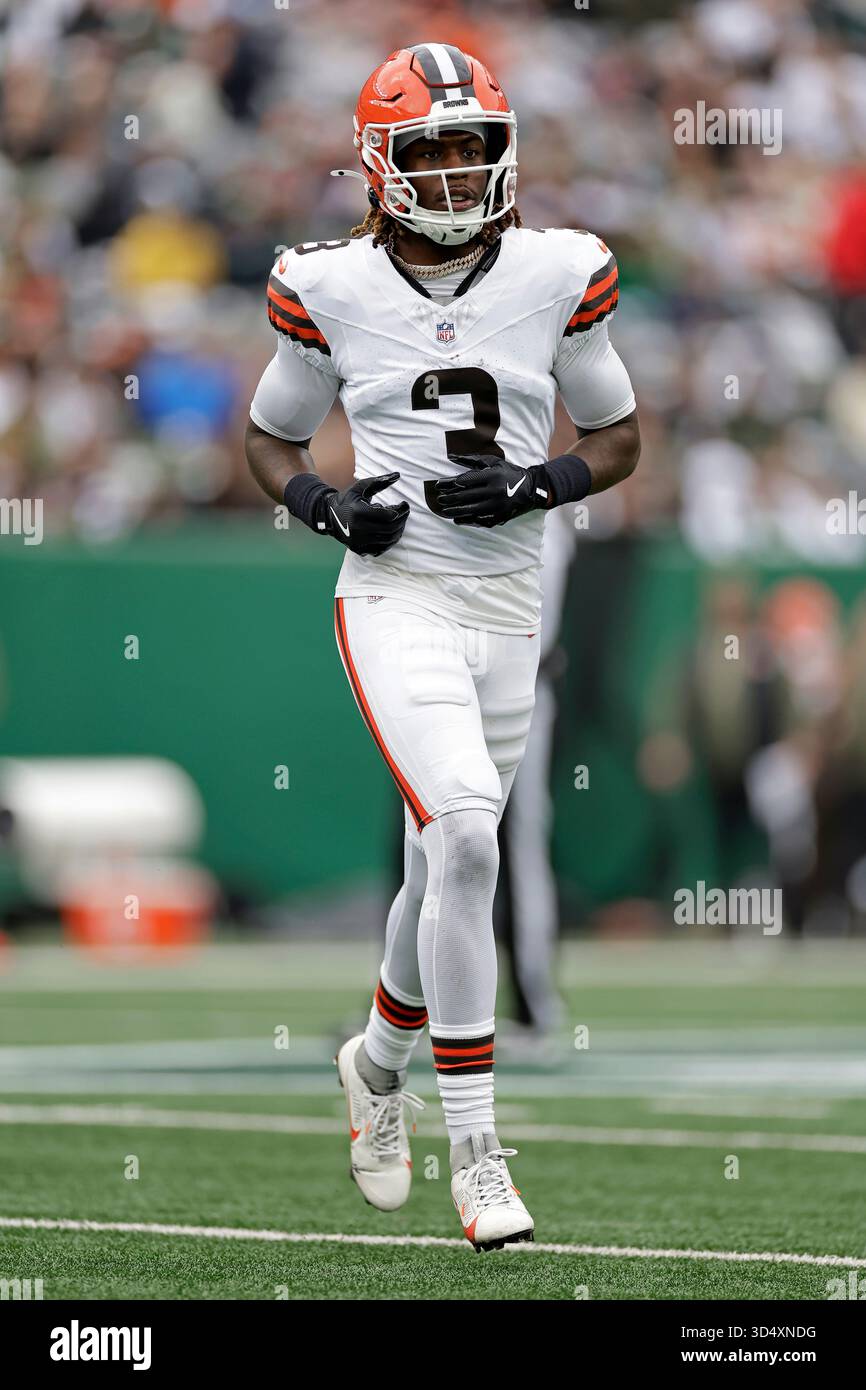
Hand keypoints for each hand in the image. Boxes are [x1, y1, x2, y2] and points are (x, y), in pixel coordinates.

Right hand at [322, 471, 409, 555]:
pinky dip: (389, 542)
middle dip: (402, 520)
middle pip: (390, 528)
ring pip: (388, 540)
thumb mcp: (361, 487)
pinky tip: (391, 533)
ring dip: (398, 531)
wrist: (329, 516)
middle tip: (405, 513)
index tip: (405, 505)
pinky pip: (380, 549)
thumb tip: (397, 475)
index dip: (401, 510)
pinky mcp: (359, 549)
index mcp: (359, 512)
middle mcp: (358, 529)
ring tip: (400, 522)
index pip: (388, 516)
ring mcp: (359, 541)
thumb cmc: (348, 499)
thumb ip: (380, 481)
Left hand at [424, 454, 549, 527]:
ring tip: (444, 511)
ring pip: (471, 510)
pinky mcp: (500, 517)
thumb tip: (451, 457)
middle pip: (466, 496)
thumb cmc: (509, 473)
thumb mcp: (493, 462)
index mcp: (492, 476)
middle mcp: (494, 491)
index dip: (450, 483)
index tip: (439, 485)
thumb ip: (472, 460)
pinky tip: (457, 520)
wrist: (532, 489)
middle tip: (439, 499)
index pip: (466, 480)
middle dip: (450, 498)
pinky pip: (480, 520)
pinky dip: (467, 521)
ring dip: (455, 511)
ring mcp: (497, 506)